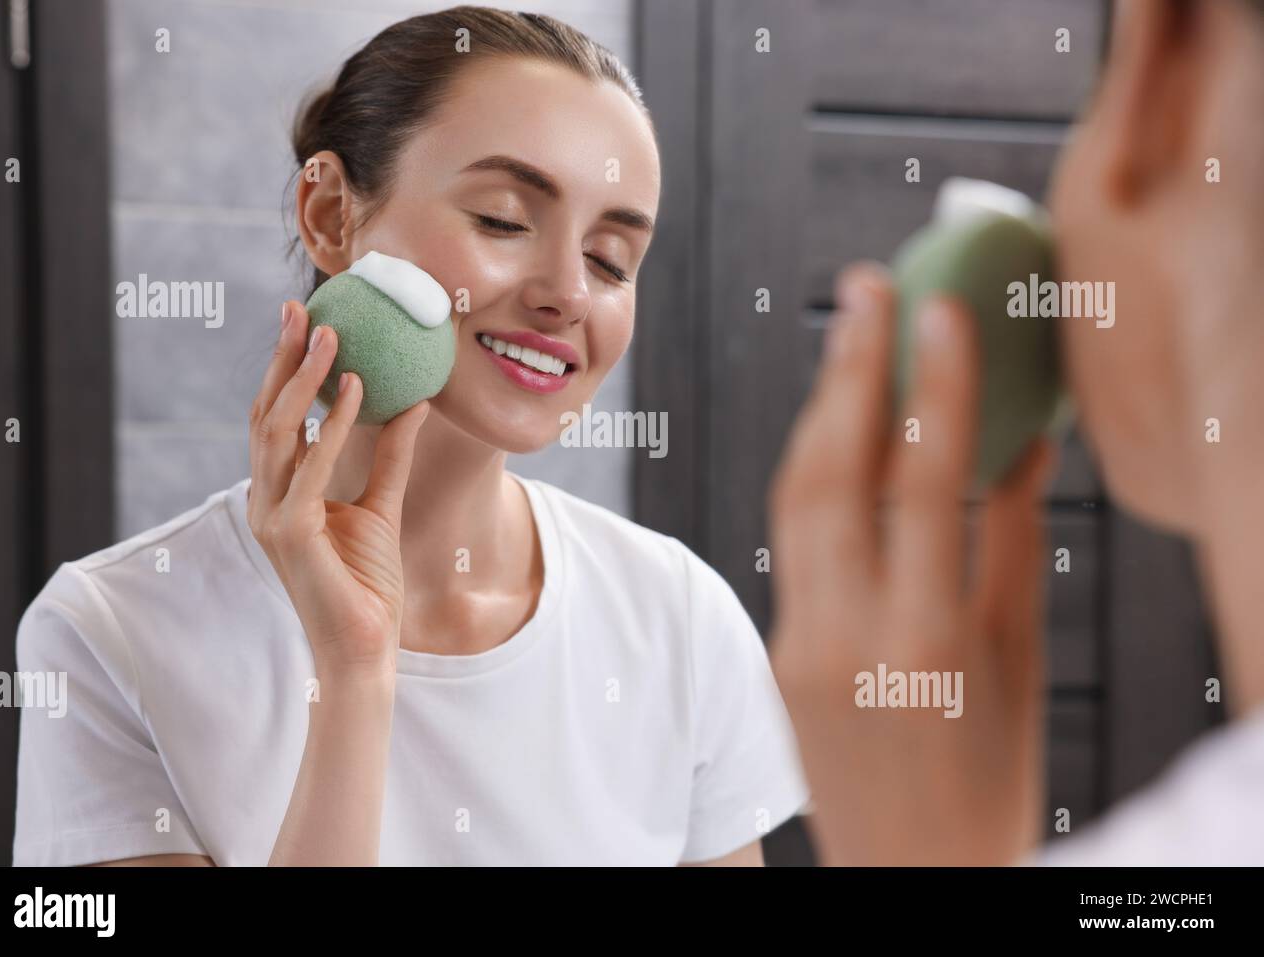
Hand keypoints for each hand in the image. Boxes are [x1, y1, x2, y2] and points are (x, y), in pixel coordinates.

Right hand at [247, 300, 428, 674]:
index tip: (305, 321)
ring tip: (332, 334)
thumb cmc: (368, 583)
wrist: (364, 645)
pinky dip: (334, 425)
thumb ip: (391, 455)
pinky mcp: (288, 532)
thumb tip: (413, 403)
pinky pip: (310, 466)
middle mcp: (265, 497)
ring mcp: (270, 514)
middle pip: (266, 413)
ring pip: (277, 430)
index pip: (276, 417)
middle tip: (301, 309)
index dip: (287, 369)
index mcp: (279, 491)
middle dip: (282, 357)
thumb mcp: (383, 505)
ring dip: (304, 378)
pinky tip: (358, 389)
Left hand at [767, 263, 1057, 864]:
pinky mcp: (775, 652)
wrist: (911, 872)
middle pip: (832, 473)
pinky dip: (814, 478)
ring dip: (819, 411)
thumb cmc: (988, 779)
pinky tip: (837, 433)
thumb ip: (1011, 541)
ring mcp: (798, 646)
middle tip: (864, 290)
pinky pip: (790, 545)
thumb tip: (1023, 438)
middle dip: (848, 370)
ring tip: (844, 341)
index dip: (935, 386)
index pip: (925, 483)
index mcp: (927, 642)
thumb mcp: (1018, 659)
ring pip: (794, 501)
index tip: (941, 310)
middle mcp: (848, 638)